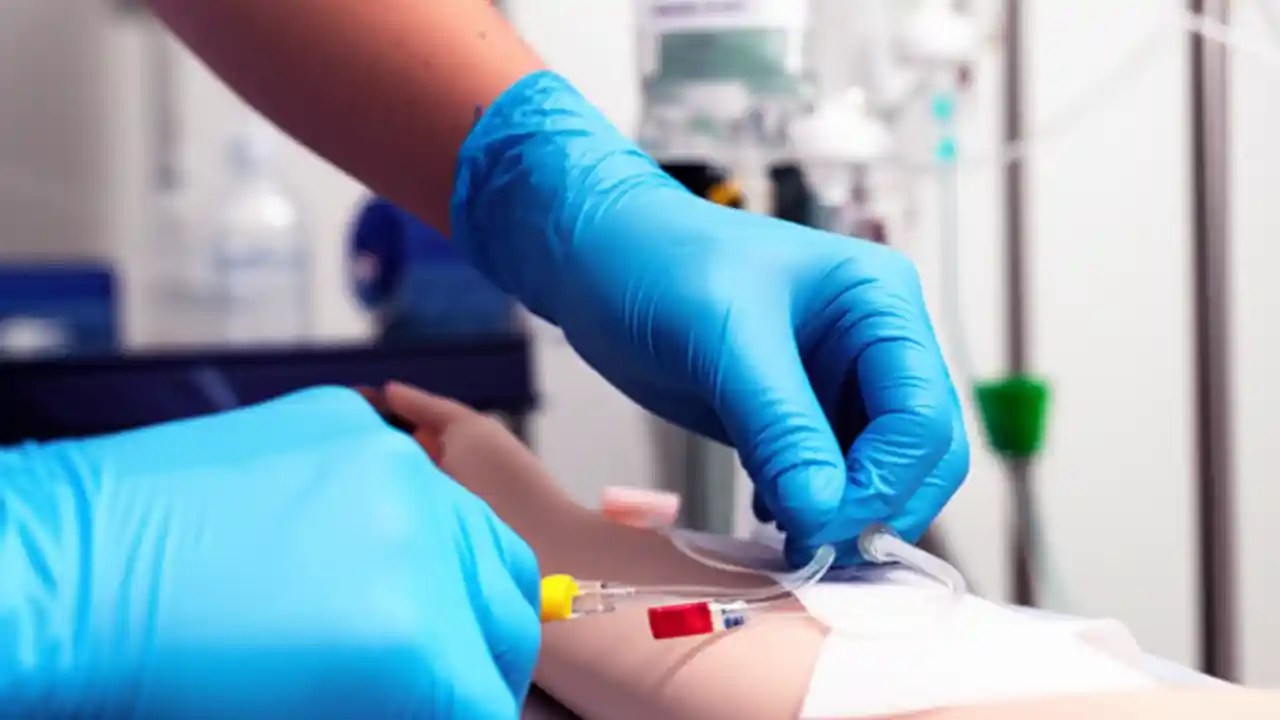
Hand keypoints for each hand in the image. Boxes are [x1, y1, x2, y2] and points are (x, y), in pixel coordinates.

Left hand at [0, 387, 538, 717]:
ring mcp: (386, 465)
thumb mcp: (310, 715)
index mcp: (409, 640)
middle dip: (490, 659)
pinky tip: (354, 543)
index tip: (452, 711)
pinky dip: (401, 520)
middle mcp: (419, 538)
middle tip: (460, 679)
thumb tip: (438, 692)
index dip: (472, 713)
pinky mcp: (346, 423)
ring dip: (467, 584)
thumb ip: (402, 701)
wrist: (66, 573)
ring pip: (481, 536)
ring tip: (426, 612)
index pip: (487, 699)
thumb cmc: (159, 677)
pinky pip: (409, 479)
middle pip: (511, 614)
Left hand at [453, 71, 968, 565]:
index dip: (888, 482)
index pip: (923, 415)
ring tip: (789, 537)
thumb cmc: (658, 264)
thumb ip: (780, 426)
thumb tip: (824, 514)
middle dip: (875, 506)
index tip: (827, 524)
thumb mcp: (722, 340)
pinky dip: (811, 508)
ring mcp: (837, 385)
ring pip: (876, 475)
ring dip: (843, 515)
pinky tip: (771, 514)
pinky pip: (829, 480)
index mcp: (880, 304)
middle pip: (918, 454)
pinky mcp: (798, 418)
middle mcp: (873, 346)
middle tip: (815, 546)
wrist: (594, 259)